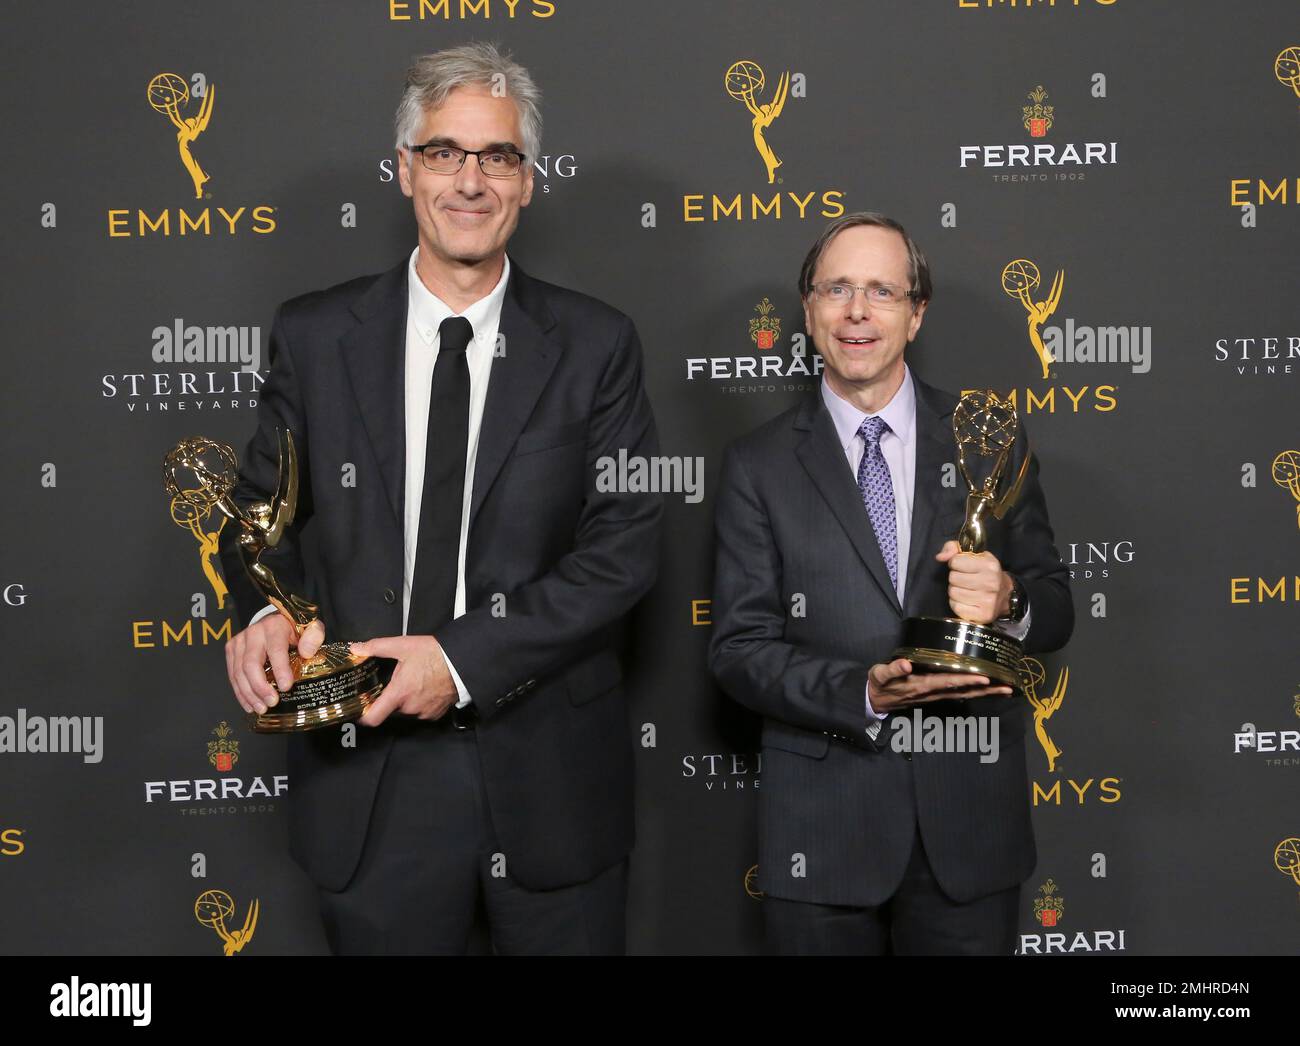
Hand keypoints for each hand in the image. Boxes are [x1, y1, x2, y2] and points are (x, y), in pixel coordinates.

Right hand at [226, 616, 324, 715]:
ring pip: (239, 672)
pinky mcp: (232, 650)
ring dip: (249, 694)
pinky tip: (249, 704)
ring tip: (261, 708)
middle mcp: (254, 633)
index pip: (275, 650)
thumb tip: (306, 652)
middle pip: (251, 664)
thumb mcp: (311, 627)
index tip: (286, 687)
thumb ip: (314, 637)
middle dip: (260, 687)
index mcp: (274, 626)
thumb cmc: (294, 628)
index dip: (280, 670)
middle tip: (272, 702)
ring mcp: (240, 641)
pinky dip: (240, 692)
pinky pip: (232, 674)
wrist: (276, 619)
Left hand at [349, 635, 457, 726]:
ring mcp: (424, 712)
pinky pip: (421, 712)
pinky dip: (420, 703)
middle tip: (397, 682)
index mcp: (399, 693)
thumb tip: (357, 648)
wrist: (462, 661)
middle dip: (391, 698)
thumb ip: (376, 647)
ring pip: (407, 711)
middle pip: (391, 710)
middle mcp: (411, 707)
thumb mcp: (403, 646)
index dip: (363, 716)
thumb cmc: (436, 654)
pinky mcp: (436, 714)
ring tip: (415, 683)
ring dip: (407, 700)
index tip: (360, 710)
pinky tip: (426, 688)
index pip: (373, 717)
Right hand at [867, 658, 1012, 712]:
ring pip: (965, 695)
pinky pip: (960, 695)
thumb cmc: (879, 684)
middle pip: (964, 691)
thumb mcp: (880, 675)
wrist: (876, 701)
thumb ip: (892, 669)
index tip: (985, 677)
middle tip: (1008, 687)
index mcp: (921, 685)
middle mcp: (933, 692)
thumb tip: (905, 663)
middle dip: (986, 689)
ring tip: (1005, 689)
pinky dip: (976, 692)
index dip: (967, 680)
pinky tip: (988, 690)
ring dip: (986, 693)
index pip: (948, 682)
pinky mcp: (937, 695)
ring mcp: (936, 696)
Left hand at [935, 540, 1012, 624]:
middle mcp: (990, 583)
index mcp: (989, 565)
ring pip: (953, 592)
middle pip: (953, 578)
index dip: (956, 563)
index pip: (955, 562)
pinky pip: (956, 606)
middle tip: (966, 579)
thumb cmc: (985, 572)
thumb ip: (954, 548)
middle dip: (956, 577)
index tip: (963, 566)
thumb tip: (940, 557)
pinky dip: (957, 604)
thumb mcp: (974, 555)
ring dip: (956, 590)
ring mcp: (987, 600)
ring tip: (966, 589)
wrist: (1005, 595)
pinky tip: (967, 600)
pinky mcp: (982, 615)